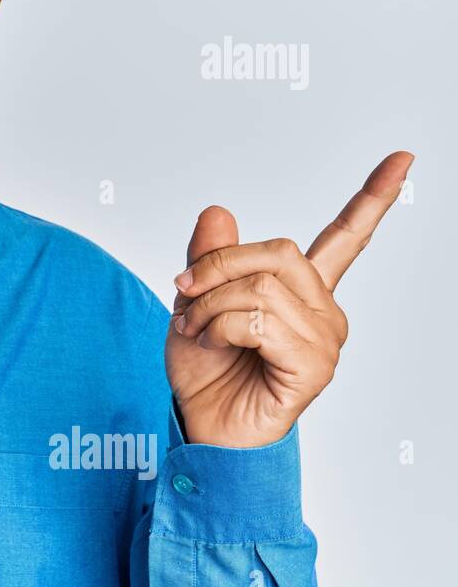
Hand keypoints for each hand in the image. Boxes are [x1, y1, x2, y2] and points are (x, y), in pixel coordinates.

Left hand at [165, 151, 412, 447]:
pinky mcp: (314, 366)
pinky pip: (256, 321)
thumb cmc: (205, 372)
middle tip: (183, 290)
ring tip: (195, 329)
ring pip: (260, 287)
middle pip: (277, 251)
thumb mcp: (193, 302)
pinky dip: (217, 327)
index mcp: (302, 291)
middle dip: (217, 265)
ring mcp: (324, 339)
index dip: (374, 196)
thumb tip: (217, 210)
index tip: (403, 159)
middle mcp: (323, 311)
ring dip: (208, 304)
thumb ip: (208, 258)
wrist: (201, 427)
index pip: (346, 237)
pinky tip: (212, 345)